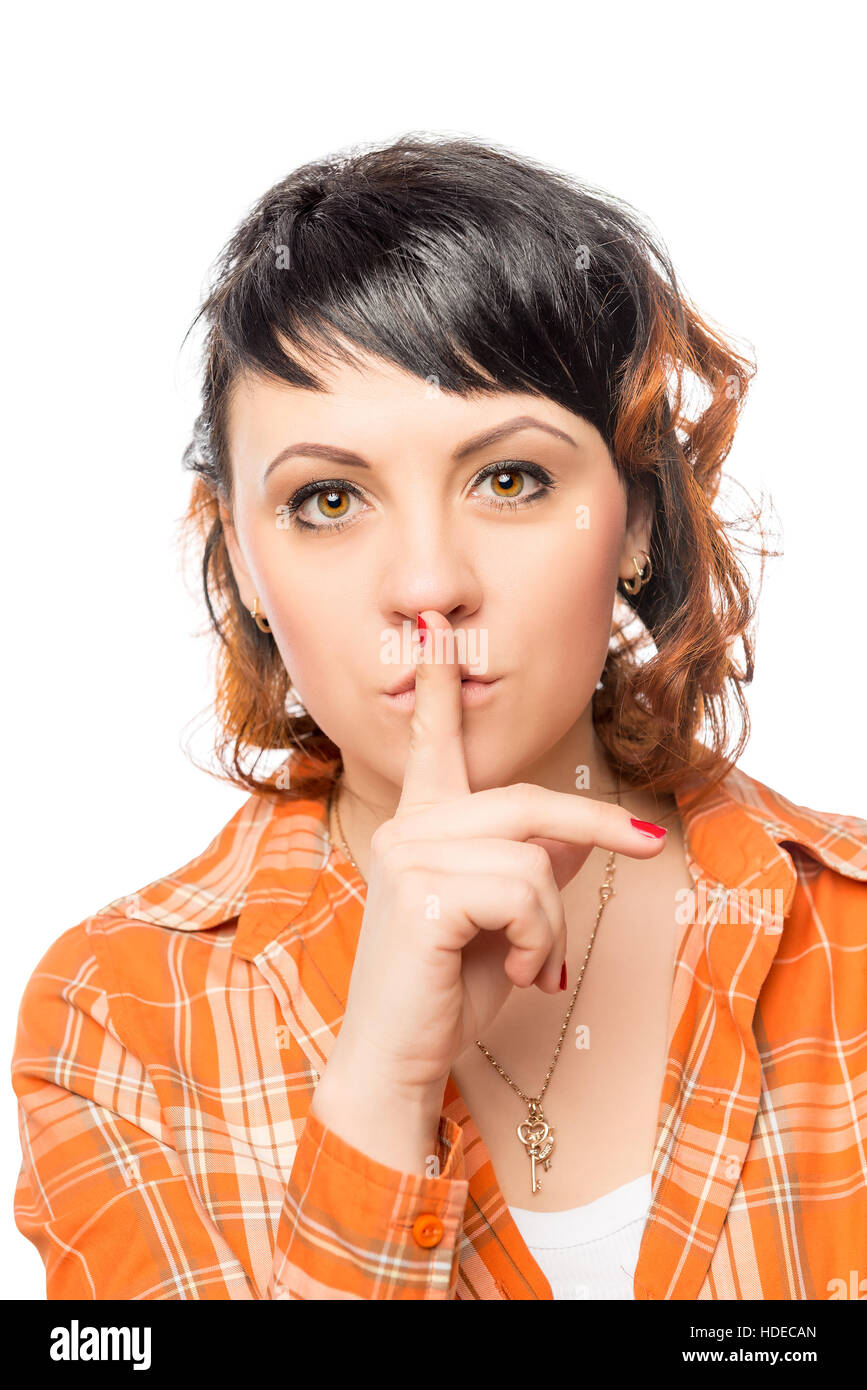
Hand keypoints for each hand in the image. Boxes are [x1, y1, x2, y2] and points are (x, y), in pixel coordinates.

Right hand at [328, 610, 667, 1100]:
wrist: (398, 1061)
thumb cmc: (447, 991)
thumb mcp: (506, 922)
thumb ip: (531, 865)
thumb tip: (574, 833)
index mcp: (421, 826)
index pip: (434, 745)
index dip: (438, 688)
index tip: (433, 628)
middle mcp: (407, 828)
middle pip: (529, 803)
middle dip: (597, 825)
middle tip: (651, 844)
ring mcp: (408, 855)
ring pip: (535, 856)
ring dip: (554, 922)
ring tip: (531, 964)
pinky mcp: (420, 892)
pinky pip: (525, 892)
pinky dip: (543, 942)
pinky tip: (519, 974)